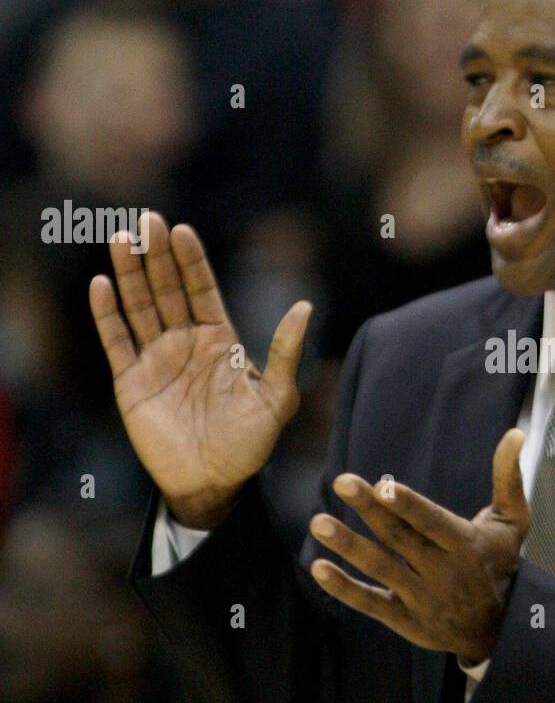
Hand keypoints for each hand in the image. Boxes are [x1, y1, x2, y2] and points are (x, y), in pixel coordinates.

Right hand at [89, 212, 311, 528]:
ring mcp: (157, 360)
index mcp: (219, 340)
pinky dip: (107, 314)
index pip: (201, 290)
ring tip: (121, 238)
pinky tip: (102, 285)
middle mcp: (185, 343)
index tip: (182, 230)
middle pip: (166, 290)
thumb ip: (287, 352)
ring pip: (139, 307)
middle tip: (146, 219)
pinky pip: (116, 341)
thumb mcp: (277, 397)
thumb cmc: (251, 444)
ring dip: (130, 274)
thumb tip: (304, 306)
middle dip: (157, 255)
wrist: (216, 483)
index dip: (191, 261)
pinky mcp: (132, 382)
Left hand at [308, 428, 528, 661]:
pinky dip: (344, 588)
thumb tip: (515, 433)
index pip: (433, 523)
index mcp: (466, 545)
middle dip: (369, 511)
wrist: (501, 628)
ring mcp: (422, 598)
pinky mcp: (405, 620)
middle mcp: (443, 573)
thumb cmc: (500, 561)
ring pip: (381, 569)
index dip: (408, 506)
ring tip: (318, 523)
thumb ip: (507, 477)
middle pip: (401, 539)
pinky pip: (371, 602)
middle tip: (341, 481)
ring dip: (348, 546)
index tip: (382, 486)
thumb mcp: (512, 521)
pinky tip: (319, 567)